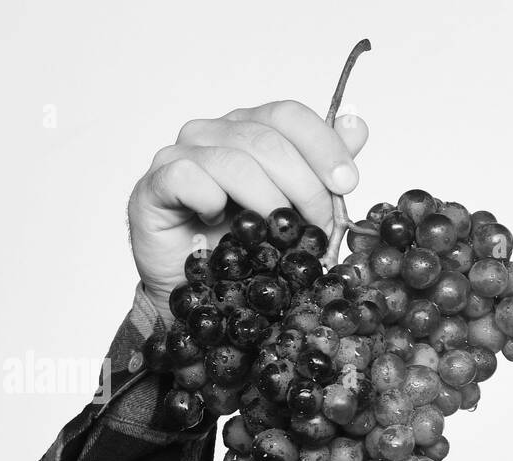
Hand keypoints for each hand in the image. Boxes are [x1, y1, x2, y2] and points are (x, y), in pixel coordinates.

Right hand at [128, 101, 368, 323]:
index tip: (348, 184)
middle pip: (268, 141)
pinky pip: (190, 178)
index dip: (323, 146)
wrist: (198, 292)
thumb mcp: (296, 213)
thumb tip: (356, 125)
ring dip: (269, 203)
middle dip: (305, 188)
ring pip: (235, 161)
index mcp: (250, 130)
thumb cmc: (245, 251)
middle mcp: (213, 133)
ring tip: (279, 237)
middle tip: (320, 227)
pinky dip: (213, 202)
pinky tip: (222, 227)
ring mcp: (180, 155)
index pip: (288, 116)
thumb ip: (322, 171)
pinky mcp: (155, 184)